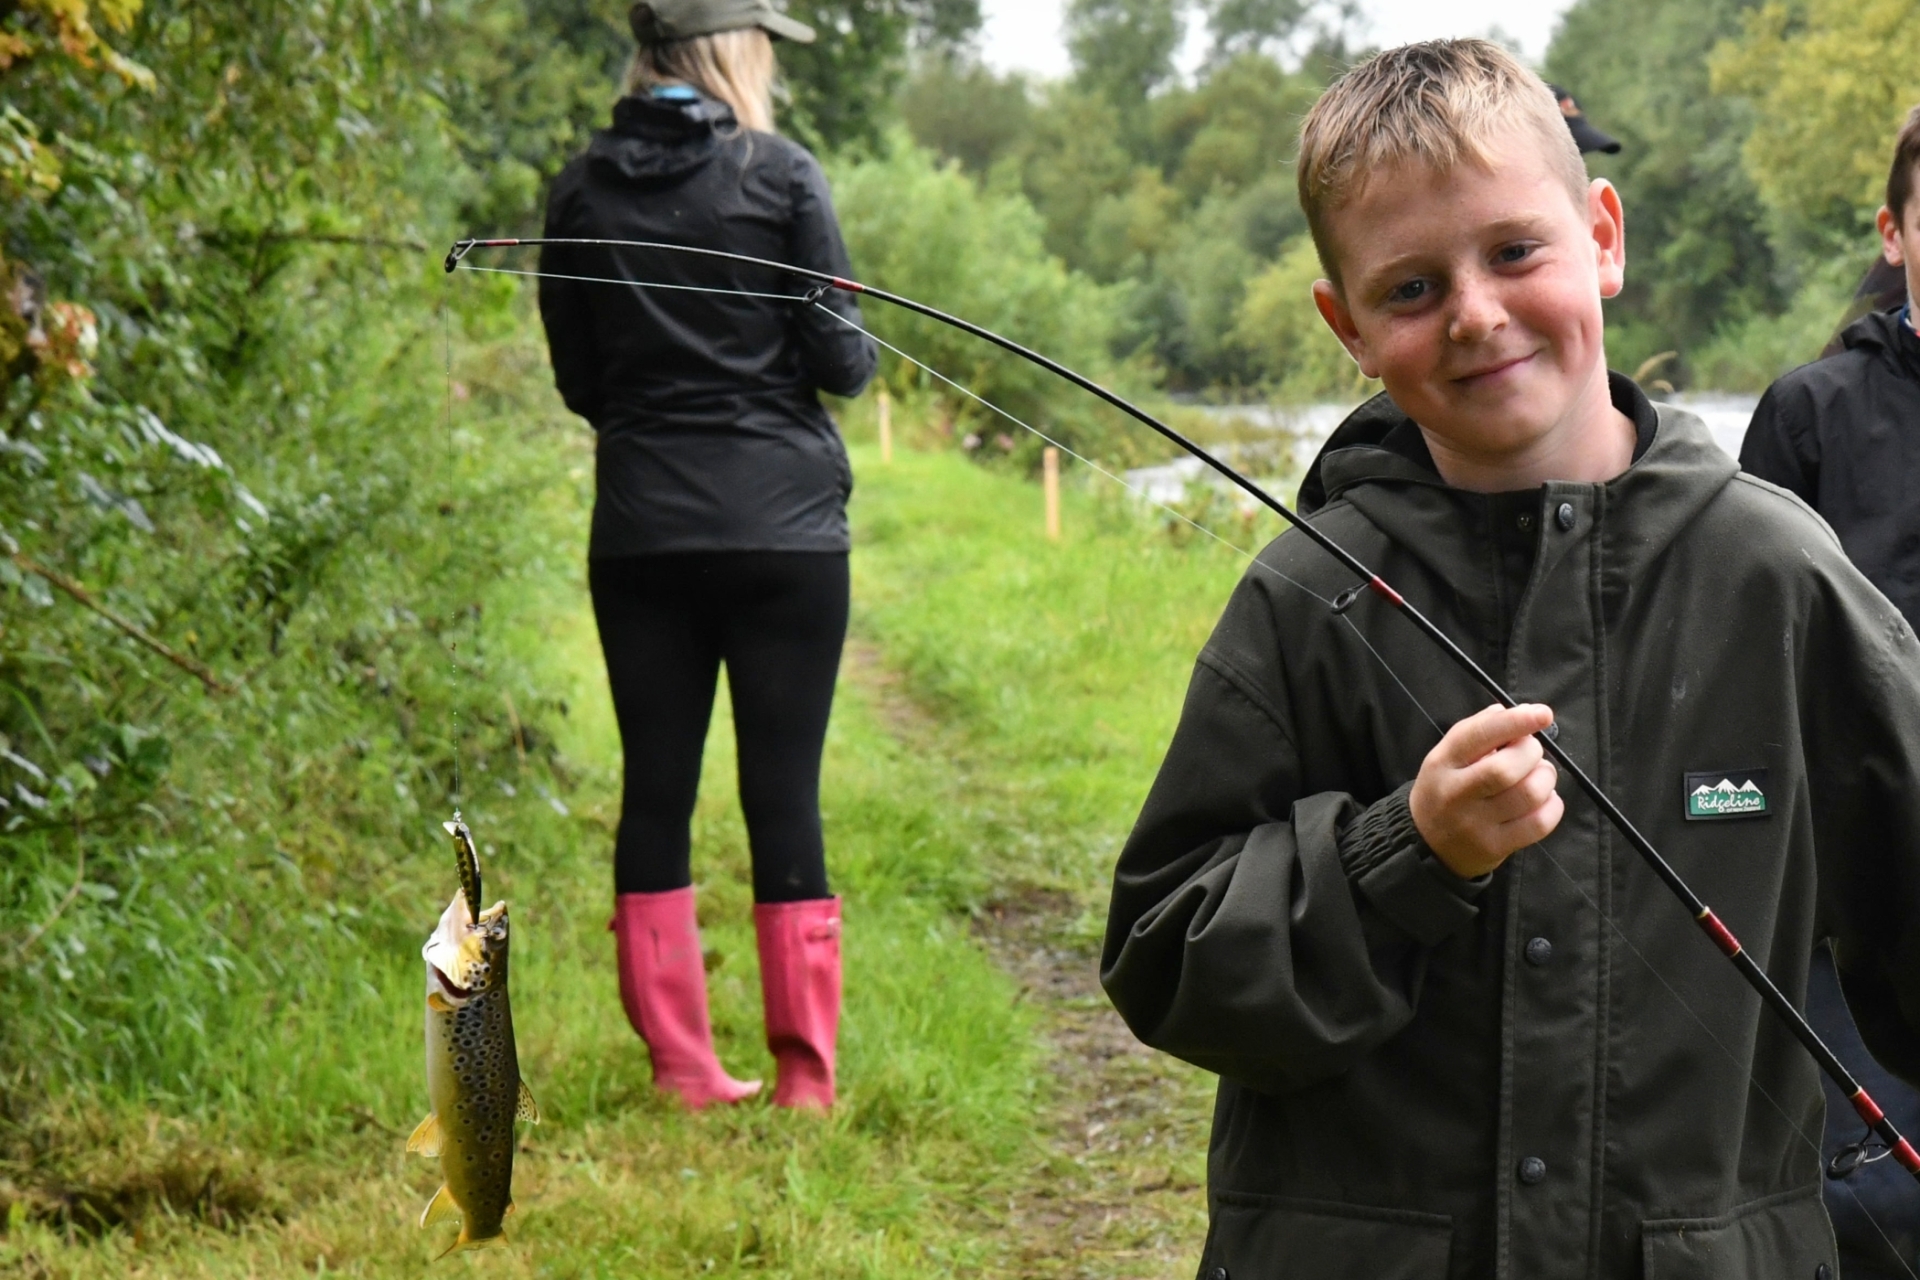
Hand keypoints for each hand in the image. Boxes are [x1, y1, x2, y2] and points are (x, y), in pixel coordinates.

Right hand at [1409, 703, 1563, 878]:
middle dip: (1531, 753)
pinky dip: (1552, 806)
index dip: (1515, 722)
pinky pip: (1539, 823)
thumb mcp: (1448, 756)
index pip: (1479, 736)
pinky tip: (1544, 800)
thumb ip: (1480, 730)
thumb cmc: (1445, 790)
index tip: (1543, 714)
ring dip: (1545, 778)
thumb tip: (1518, 711)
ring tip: (1539, 776)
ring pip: (1528, 795)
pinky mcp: (1494, 847)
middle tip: (1531, 753)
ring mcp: (1475, 824)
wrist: (1425, 844)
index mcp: (1442, 763)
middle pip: (1506, 769)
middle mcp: (1456, 793)